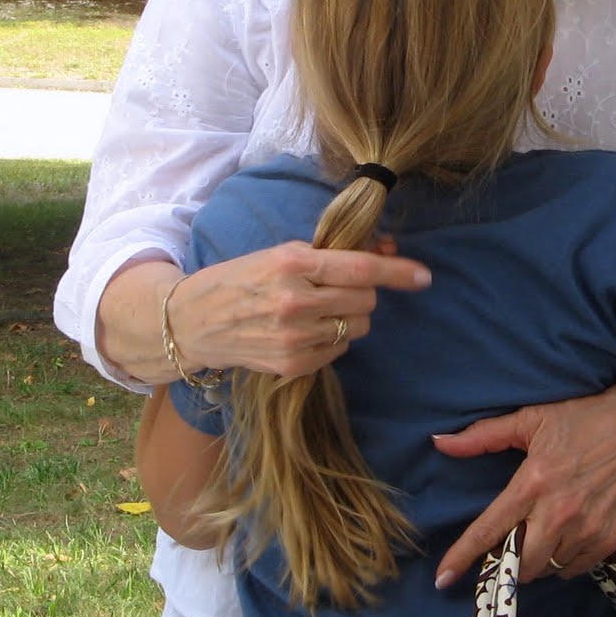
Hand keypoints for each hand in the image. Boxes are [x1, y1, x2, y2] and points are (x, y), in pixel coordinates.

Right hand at [97, 242, 429, 384]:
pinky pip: (338, 350)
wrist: (191, 322)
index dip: (398, 272)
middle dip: (361, 292)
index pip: (362, 269)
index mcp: (293, 264)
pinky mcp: (292, 365)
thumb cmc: (239, 279)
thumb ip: (331, 255)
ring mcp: (294, 338)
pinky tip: (302, 331)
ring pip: (356, 327)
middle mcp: (296, 302)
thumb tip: (386, 250)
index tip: (424, 276)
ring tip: (315, 310)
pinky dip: (331, 339)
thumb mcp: (280, 254)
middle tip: (336, 288)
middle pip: (366, 300)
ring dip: (348, 316)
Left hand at [430, 377, 615, 587]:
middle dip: (504, 561)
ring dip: (533, 560)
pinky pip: (573, 569)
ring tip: (537, 534)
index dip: (463, 556)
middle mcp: (558, 513)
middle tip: (506, 543)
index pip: (490, 529)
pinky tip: (561, 539)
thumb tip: (439, 442)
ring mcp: (586, 529)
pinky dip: (561, 562)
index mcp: (533, 482)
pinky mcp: (608, 539)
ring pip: (545, 569)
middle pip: (518, 563)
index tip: (442, 579)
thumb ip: (482, 436)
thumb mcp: (529, 419)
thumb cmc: (581, 417)